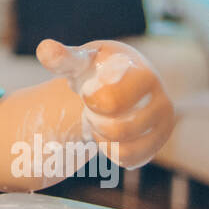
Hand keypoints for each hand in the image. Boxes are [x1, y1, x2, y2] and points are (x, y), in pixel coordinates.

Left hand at [35, 38, 175, 168]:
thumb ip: (63, 58)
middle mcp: (162, 99)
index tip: (87, 91)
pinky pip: (129, 159)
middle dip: (95, 120)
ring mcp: (163, 123)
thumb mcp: (80, 60)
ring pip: (123, 147)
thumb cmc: (96, 69)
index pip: (114, 101)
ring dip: (101, 135)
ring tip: (100, 118)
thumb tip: (45, 49)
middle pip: (118, 129)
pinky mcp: (158, 142)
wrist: (116, 81)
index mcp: (142, 74)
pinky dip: (111, 150)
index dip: (92, 100)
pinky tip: (108, 133)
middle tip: (92, 107)